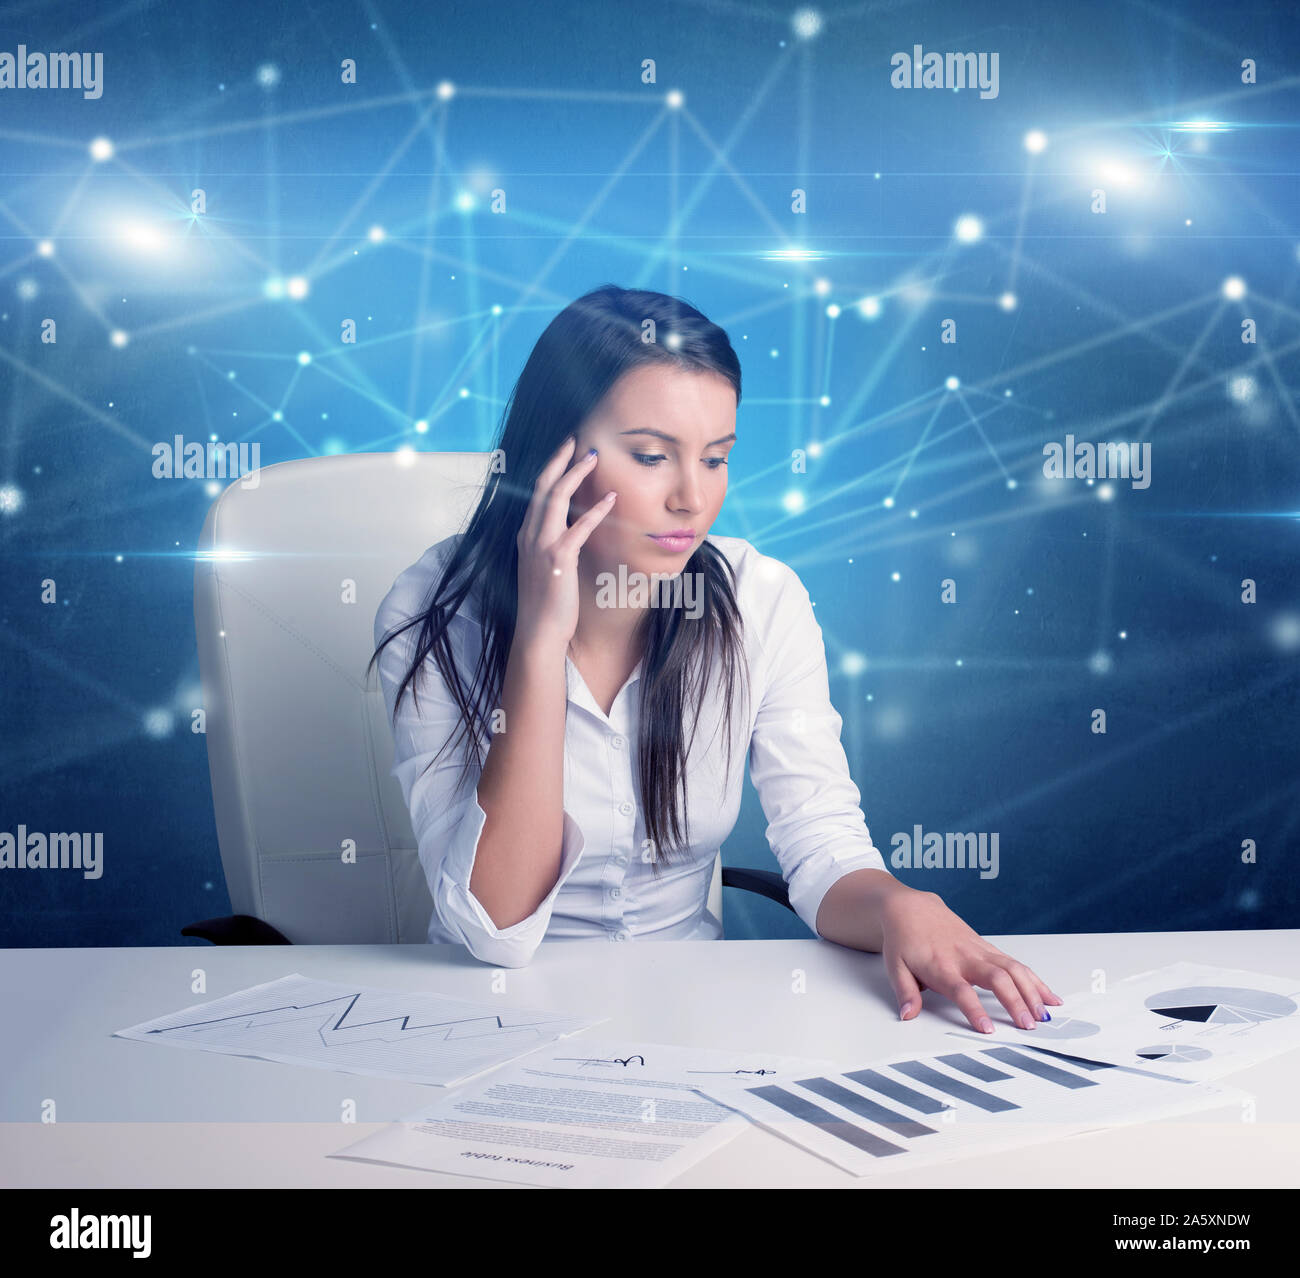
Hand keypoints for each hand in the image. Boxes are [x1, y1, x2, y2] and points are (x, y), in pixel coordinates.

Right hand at [515, 435, 616, 649]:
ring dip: (575, 474)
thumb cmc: (545, 602)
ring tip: (593, 457)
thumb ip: (554, 545)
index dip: (551, 467)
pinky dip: (596, 511)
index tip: (566, 449)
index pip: (536, 492)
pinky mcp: (558, 560)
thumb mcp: (545, 566)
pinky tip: (611, 499)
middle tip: (577, 439)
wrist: (538, 631)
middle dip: (560, 459)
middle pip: (542, 485)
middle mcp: (529, 535)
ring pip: (555, 498)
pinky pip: (578, 528)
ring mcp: (541, 546)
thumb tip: (573, 530)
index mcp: (526, 534)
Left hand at [880, 890, 1063, 1031]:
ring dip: (1031, 991)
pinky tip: (1049, 996)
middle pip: (996, 978)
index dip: (975, 1009)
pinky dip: (1035, 980)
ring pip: (1013, 968)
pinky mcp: (988, 948)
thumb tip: (908, 1015)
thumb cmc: (904, 939)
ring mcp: (979, 950)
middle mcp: (964, 957)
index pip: (961, 990)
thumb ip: (905, 992)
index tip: (987, 1029)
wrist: (911, 908)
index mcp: (941, 966)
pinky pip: (1016, 964)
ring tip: (1045, 1014)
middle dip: (1015, 1001)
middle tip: (1028, 1025)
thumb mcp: (894, 965)